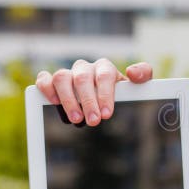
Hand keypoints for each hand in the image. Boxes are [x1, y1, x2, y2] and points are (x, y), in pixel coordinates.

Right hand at [35, 58, 152, 125]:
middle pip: (82, 79)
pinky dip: (46, 88)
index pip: (104, 75)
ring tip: (76, 119)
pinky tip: (53, 103)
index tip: (107, 114)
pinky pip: (45, 79)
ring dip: (68, 99)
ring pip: (62, 78)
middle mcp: (85, 68)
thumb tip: (132, 72)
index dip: (105, 94)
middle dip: (88, 101)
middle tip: (93, 121)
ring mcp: (68, 74)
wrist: (105, 98)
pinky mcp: (53, 81)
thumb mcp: (136, 86)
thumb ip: (143, 76)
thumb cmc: (120, 93)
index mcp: (104, 67)